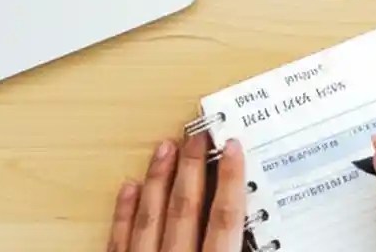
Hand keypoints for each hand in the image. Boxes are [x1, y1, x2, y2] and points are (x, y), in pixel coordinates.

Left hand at [107, 135, 246, 251]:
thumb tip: (255, 238)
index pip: (224, 219)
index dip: (230, 180)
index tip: (232, 148)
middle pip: (184, 208)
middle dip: (192, 167)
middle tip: (197, 135)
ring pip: (151, 216)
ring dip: (158, 178)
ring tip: (164, 147)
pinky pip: (120, 239)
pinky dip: (125, 212)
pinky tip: (129, 187)